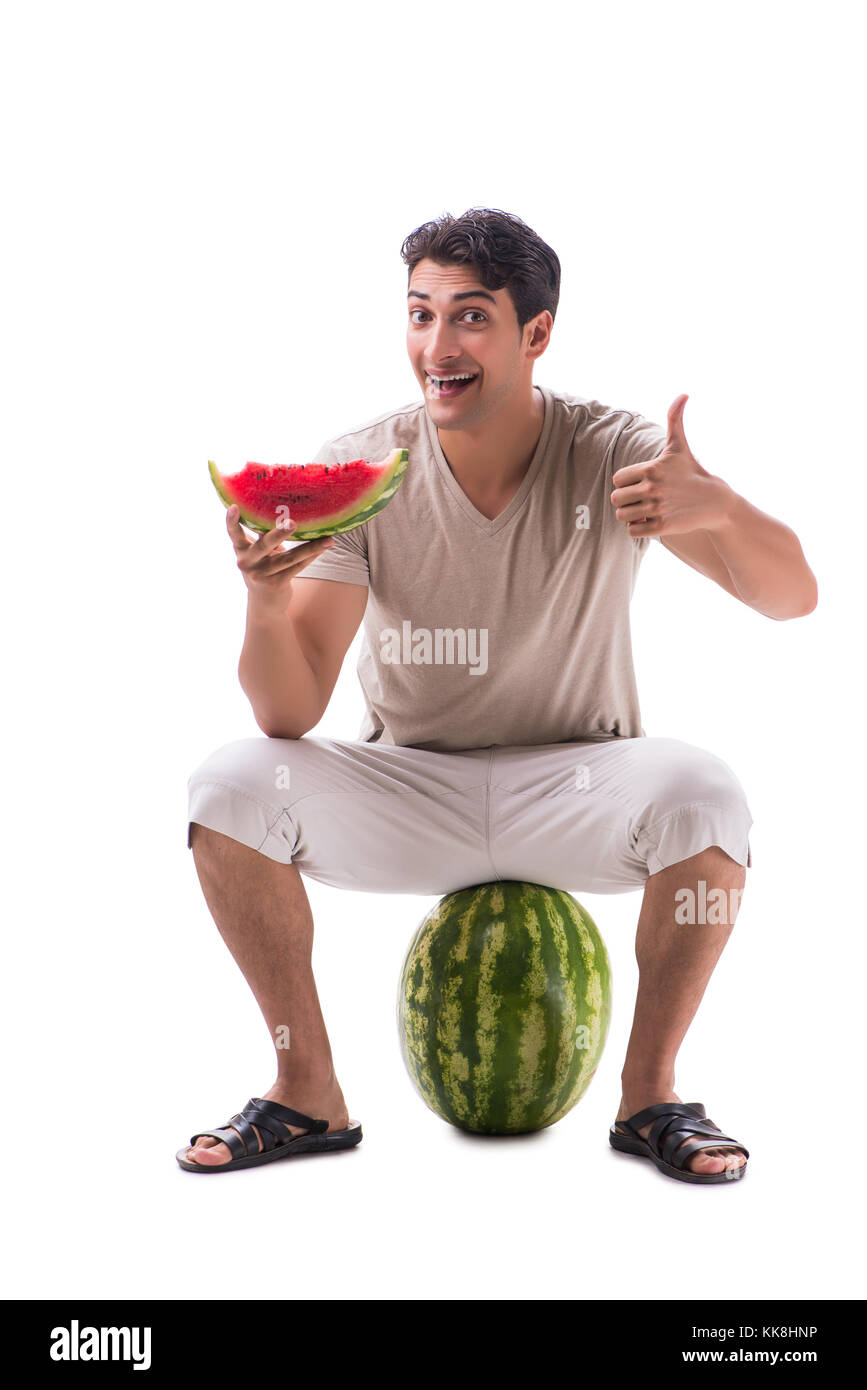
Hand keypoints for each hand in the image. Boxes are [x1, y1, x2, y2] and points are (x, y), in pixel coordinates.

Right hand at [226, 505, 333, 614]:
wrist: (263, 603)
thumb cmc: (262, 568)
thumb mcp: (257, 554)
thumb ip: (264, 537)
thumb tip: (288, 515)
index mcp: (241, 550)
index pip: (234, 534)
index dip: (231, 521)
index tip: (234, 507)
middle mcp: (248, 562)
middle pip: (265, 545)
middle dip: (279, 533)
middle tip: (292, 523)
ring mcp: (262, 574)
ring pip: (289, 558)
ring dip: (310, 547)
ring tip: (328, 539)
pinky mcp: (276, 584)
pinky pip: (297, 567)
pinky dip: (311, 556)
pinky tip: (324, 547)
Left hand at [610, 394, 733, 536]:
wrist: (715, 502)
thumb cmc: (692, 472)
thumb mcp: (680, 447)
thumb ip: (675, 419)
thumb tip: (683, 394)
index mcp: (651, 469)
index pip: (617, 480)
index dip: (626, 482)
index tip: (640, 483)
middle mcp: (653, 489)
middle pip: (616, 499)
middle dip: (625, 500)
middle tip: (640, 499)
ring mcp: (657, 509)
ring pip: (622, 516)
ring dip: (630, 515)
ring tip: (644, 510)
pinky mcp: (662, 527)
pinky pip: (633, 531)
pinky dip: (637, 528)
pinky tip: (649, 521)